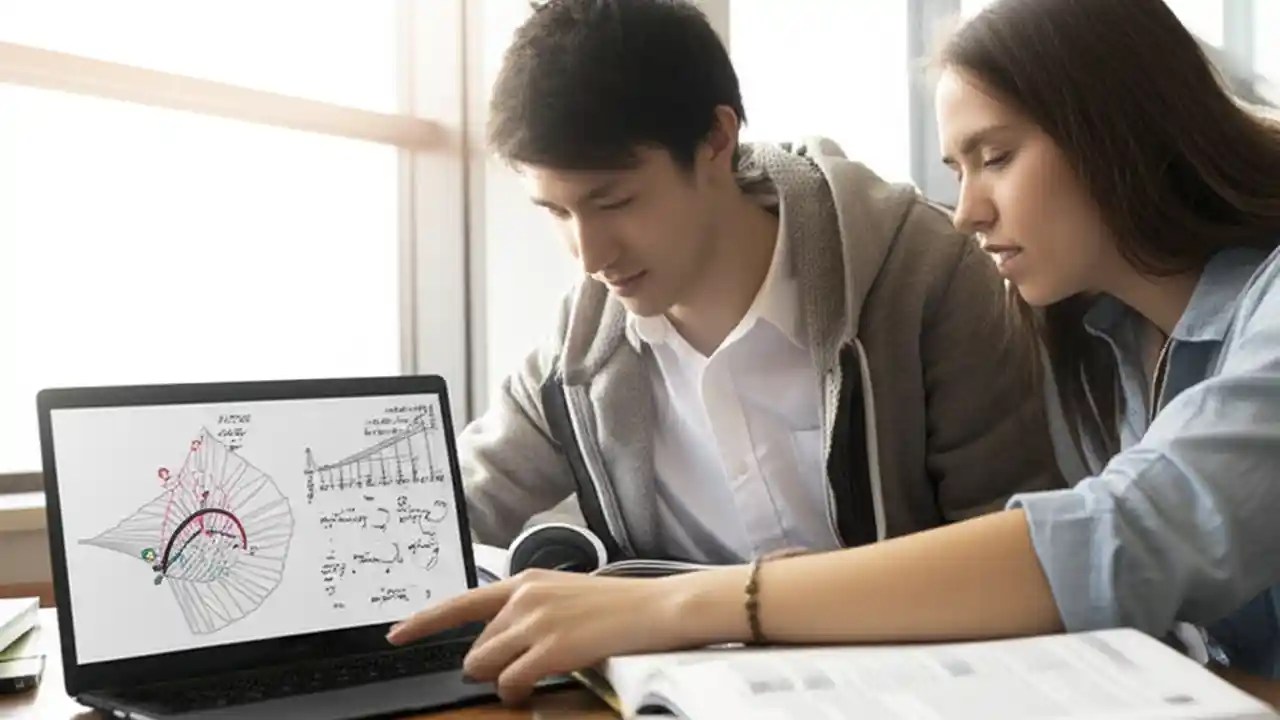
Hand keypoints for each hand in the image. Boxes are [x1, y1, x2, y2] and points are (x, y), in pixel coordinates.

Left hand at [386, 569, 706, 703]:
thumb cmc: (617, 606)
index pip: (461, 601)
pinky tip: (532, 688)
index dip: (423, 621)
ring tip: (532, 678)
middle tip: (519, 671)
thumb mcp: (564, 595)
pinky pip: (511, 681)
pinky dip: (516, 692)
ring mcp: (537, 620)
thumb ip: (528, 611)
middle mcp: (524, 596)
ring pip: (487, 665)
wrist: (658, 607)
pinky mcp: (552, 646)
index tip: (396, 634)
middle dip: (487, 668)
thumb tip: (497, 644)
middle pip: (476, 646)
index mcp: (525, 580)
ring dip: (502, 680)